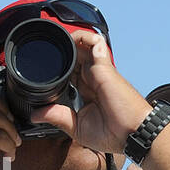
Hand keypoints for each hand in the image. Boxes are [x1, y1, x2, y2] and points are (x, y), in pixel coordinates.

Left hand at [31, 30, 150, 153]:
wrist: (133, 133)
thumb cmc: (114, 134)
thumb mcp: (77, 127)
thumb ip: (57, 117)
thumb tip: (35, 115)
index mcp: (87, 92)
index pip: (69, 73)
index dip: (57, 68)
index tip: (41, 68)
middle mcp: (93, 78)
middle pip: (74, 56)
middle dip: (60, 50)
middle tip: (42, 51)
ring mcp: (99, 71)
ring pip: (83, 45)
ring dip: (69, 39)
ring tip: (54, 39)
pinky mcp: (104, 66)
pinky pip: (95, 42)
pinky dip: (83, 36)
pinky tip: (70, 38)